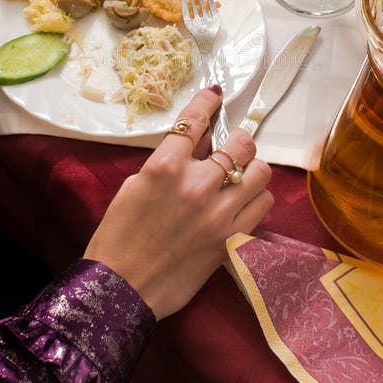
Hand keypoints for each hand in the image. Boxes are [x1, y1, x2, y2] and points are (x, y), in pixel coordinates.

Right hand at [84, 87, 273, 318]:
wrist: (122, 288)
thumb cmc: (118, 236)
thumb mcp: (134, 186)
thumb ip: (168, 161)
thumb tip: (194, 143)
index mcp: (164, 167)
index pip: (194, 121)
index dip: (207, 103)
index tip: (215, 95)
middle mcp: (196, 185)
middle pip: (240, 143)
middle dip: (237, 140)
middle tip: (231, 146)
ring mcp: (218, 213)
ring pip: (260, 171)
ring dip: (252, 168)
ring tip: (240, 175)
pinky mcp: (232, 238)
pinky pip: (264, 204)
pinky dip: (258, 196)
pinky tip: (244, 200)